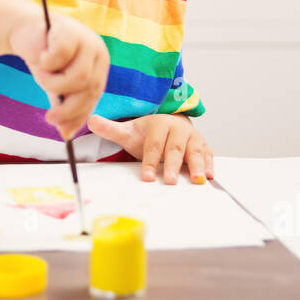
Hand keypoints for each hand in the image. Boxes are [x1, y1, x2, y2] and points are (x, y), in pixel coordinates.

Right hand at [8, 10, 109, 140]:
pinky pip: (60, 57)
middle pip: (89, 89)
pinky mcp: (69, 31)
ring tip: (40, 76)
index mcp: (98, 66)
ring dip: (54, 84)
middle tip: (49, 118)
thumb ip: (63, 106)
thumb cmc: (44, 59)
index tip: (63, 130)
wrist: (26, 30)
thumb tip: (66, 135)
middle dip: (68, 109)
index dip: (80, 115)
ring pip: (79, 77)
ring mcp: (86, 40)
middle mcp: (97, 52)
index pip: (94, 95)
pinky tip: (41, 57)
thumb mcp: (56, 85)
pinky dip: (47, 63)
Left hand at [87, 113, 214, 184]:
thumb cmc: (148, 132)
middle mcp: (178, 129)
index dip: (150, 160)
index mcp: (159, 124)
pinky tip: (209, 176)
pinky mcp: (203, 146)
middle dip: (173, 165)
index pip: (154, 144)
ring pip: (195, 151)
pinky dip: (209, 164)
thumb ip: (110, 128)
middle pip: (175, 148)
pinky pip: (208, 154)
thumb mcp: (129, 131)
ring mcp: (192, 137)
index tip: (146, 176)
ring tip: (197, 179)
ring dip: (197, 165)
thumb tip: (90, 119)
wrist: (170, 122)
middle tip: (169, 180)